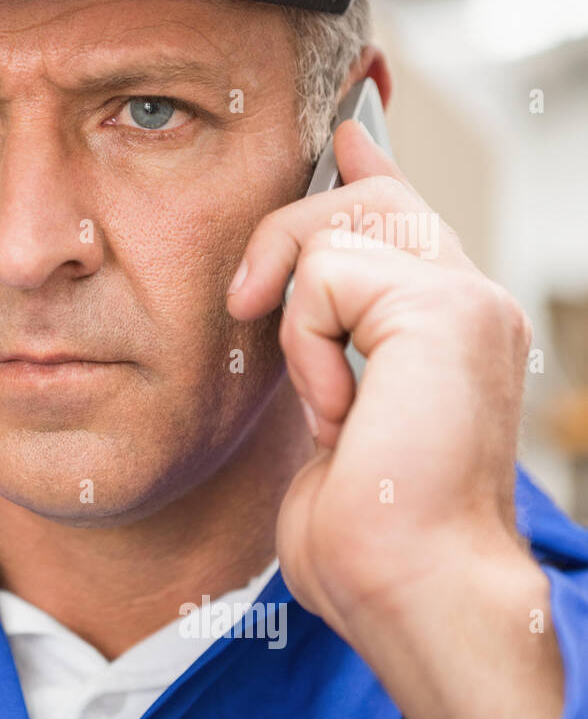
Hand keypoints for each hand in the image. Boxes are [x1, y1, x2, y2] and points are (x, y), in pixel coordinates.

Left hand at [225, 118, 563, 718]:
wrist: (405, 585)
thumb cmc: (364, 535)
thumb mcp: (330, 425)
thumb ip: (323, 353)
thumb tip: (283, 305)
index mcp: (443, 330)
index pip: (407, 217)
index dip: (369, 170)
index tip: (348, 133)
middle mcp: (466, 304)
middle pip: (363, 198)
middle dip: (287, 237)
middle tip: (251, 307)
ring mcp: (465, 300)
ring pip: (334, 224)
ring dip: (294, 322)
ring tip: (330, 403)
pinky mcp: (444, 307)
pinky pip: (324, 275)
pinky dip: (306, 346)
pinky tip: (342, 409)